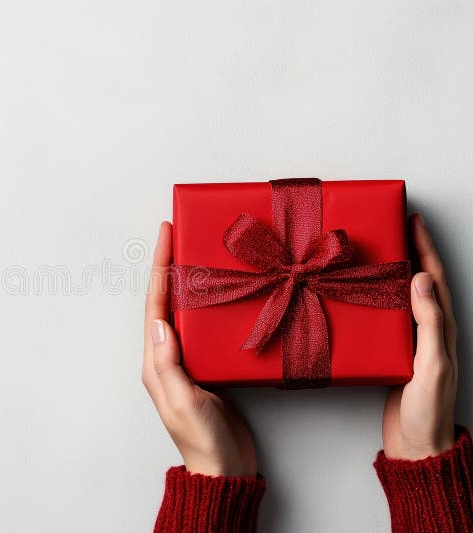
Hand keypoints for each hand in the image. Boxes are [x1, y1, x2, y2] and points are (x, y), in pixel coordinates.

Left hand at [142, 222, 256, 476]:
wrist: (225, 468)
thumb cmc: (203, 440)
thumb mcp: (184, 402)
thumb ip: (170, 365)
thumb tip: (160, 324)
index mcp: (157, 362)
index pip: (155, 305)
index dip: (159, 268)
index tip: (165, 235)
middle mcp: (168, 357)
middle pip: (167, 302)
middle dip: (171, 267)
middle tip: (183, 234)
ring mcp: (189, 361)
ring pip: (187, 311)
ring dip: (191, 282)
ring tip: (201, 253)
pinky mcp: (209, 367)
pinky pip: (206, 328)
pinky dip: (211, 306)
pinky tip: (224, 293)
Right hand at [382, 213, 457, 459]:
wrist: (417, 445)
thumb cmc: (428, 409)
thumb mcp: (432, 365)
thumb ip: (430, 323)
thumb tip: (419, 279)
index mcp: (441, 328)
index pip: (433, 278)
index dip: (425, 247)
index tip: (412, 220)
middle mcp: (427, 330)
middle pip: (417, 280)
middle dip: (406, 251)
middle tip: (387, 227)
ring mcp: (409, 341)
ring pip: (398, 297)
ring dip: (388, 272)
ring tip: (369, 252)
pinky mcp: (392, 353)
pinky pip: (383, 317)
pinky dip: (373, 299)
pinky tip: (358, 295)